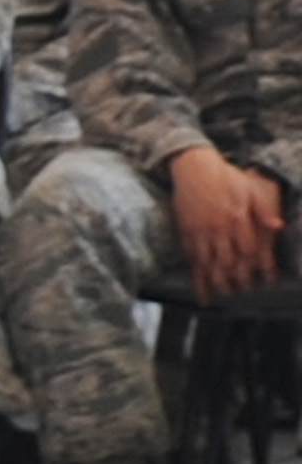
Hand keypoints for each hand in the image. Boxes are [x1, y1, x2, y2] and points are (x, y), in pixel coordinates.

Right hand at [173, 146, 289, 301]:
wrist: (193, 167)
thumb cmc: (225, 177)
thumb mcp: (250, 188)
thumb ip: (264, 209)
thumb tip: (278, 227)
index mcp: (237, 217)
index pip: (248, 249)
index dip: (255, 267)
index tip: (262, 281)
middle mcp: (218, 227)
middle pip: (226, 260)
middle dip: (231, 279)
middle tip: (236, 294)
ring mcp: (199, 230)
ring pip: (205, 261)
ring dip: (211, 280)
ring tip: (215, 296)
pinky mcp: (186, 230)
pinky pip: (190, 254)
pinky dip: (194, 269)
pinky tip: (197, 280)